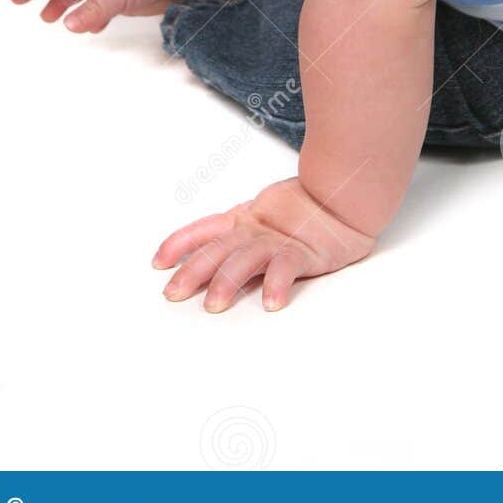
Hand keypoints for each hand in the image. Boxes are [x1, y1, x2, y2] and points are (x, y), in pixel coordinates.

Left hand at [152, 177, 375, 312]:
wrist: (344, 197)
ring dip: (228, 281)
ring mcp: (279, 240)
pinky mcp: (305, 252)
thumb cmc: (302, 212)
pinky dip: (277, 284)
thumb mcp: (259, 218)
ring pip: (246, 259)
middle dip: (193, 271)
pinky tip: (269, 303)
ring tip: (214, 305)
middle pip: (218, 249)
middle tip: (173, 293)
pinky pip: (287, 268)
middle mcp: (255, 231)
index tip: (158, 262)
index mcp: (243, 221)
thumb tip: (199, 259)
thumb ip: (234, 233)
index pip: (204, 230)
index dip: (180, 243)